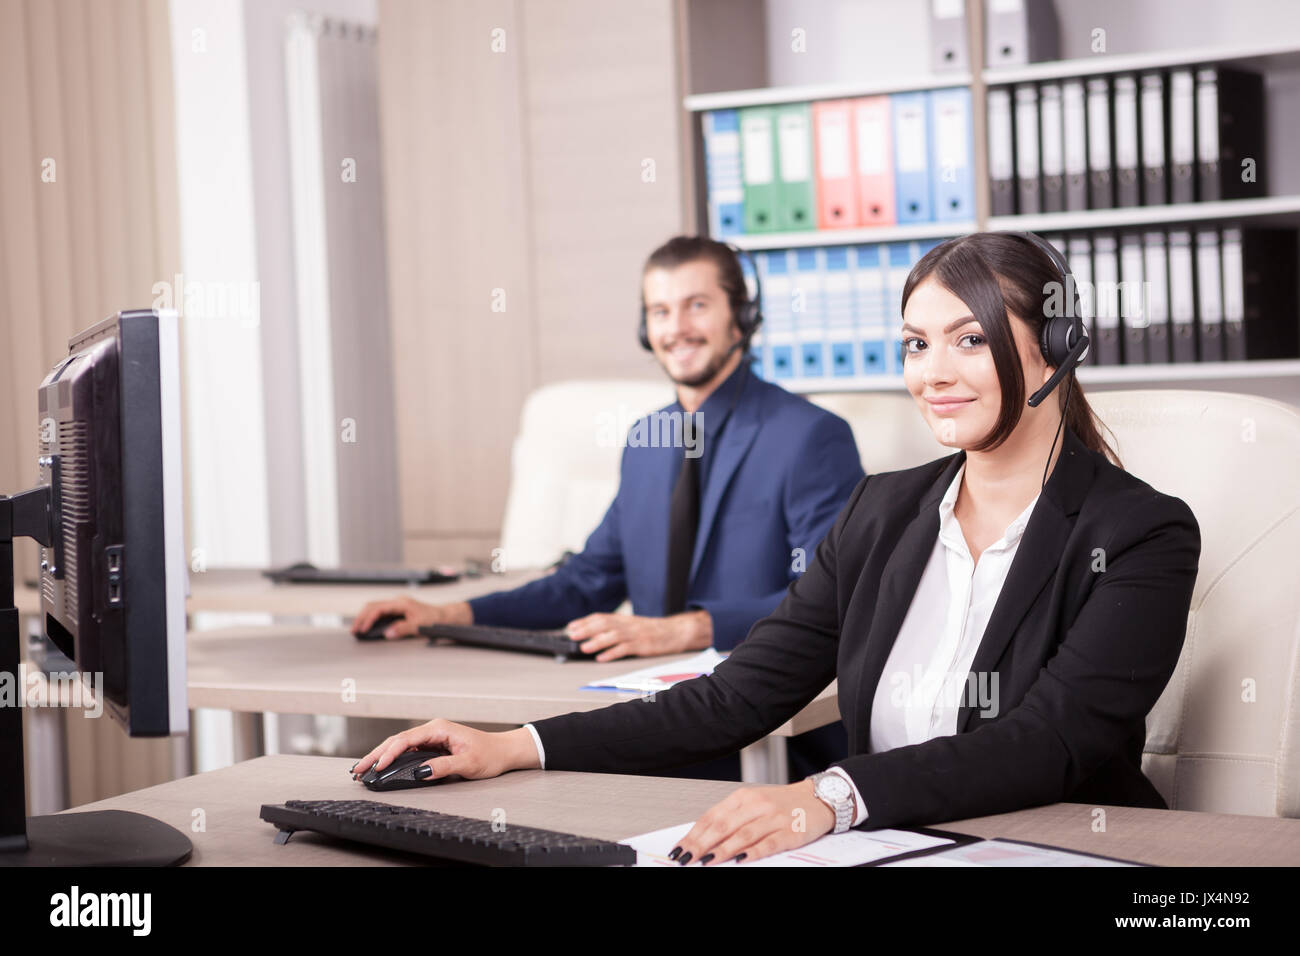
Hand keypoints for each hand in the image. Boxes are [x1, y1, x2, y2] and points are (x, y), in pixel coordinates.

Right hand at [348, 719, 540, 781]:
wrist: (503, 751)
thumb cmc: (490, 754)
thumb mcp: (468, 762)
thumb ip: (444, 767)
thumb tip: (421, 772)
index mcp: (439, 729)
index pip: (406, 739)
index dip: (389, 753)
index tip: (378, 766)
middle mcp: (432, 729)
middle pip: (397, 740)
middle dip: (376, 755)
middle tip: (357, 770)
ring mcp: (431, 737)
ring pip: (399, 745)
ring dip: (380, 756)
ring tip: (362, 770)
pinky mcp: (432, 745)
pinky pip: (407, 750)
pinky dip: (392, 758)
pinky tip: (381, 766)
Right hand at [351, 596, 471, 638]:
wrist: (444, 616)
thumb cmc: (434, 619)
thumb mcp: (419, 625)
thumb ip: (403, 629)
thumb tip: (387, 634)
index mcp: (401, 603)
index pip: (379, 609)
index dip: (369, 619)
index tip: (363, 630)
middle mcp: (397, 602)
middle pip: (373, 606)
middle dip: (361, 617)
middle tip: (353, 630)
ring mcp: (397, 605)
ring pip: (375, 608)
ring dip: (365, 617)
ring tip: (357, 629)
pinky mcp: (398, 610)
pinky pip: (380, 612)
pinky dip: (371, 619)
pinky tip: (367, 626)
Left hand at [565, 610, 711, 661]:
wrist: (676, 631)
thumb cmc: (652, 630)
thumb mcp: (632, 626)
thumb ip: (615, 629)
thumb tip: (593, 634)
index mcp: (624, 619)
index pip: (601, 617)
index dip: (585, 621)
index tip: (571, 626)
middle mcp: (628, 625)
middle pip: (604, 624)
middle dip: (586, 629)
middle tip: (572, 635)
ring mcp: (635, 635)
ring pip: (613, 636)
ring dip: (597, 641)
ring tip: (584, 647)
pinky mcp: (643, 646)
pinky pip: (625, 649)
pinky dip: (612, 653)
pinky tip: (602, 658)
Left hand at [668, 780, 835, 864]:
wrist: (819, 797)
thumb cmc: (783, 803)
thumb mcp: (754, 804)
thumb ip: (731, 818)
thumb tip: (703, 839)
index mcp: (744, 797)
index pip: (712, 816)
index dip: (694, 834)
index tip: (680, 848)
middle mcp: (757, 805)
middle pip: (723, 826)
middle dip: (701, 844)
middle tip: (686, 858)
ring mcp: (774, 818)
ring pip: (743, 835)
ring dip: (722, 850)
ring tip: (707, 861)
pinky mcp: (791, 832)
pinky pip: (769, 843)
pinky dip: (753, 852)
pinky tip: (741, 860)